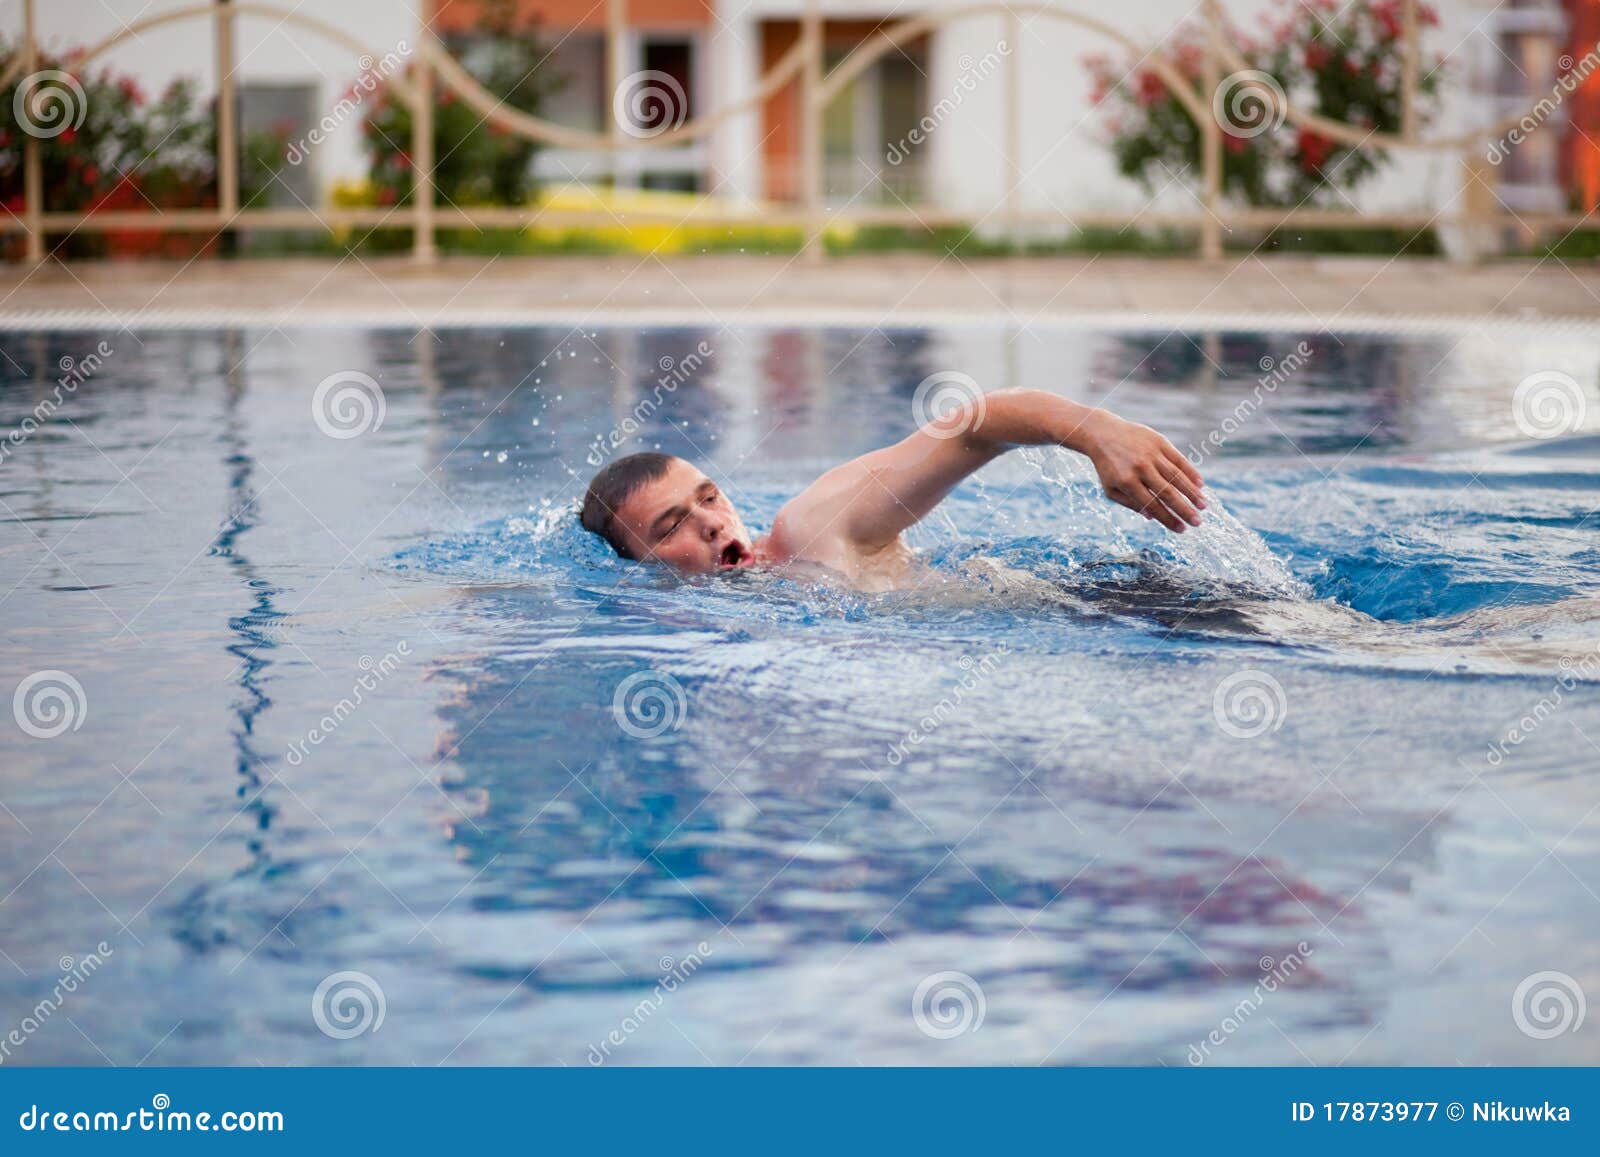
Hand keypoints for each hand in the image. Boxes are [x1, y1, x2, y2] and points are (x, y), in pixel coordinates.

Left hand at [1075, 409, 1205, 532]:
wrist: (1102, 434)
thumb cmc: (1108, 466)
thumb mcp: (1111, 489)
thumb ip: (1130, 503)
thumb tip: (1152, 517)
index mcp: (1127, 482)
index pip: (1152, 505)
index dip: (1168, 519)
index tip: (1182, 530)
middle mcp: (1140, 468)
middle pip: (1167, 493)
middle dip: (1184, 510)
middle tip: (1198, 523)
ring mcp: (1151, 453)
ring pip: (1176, 476)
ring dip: (1192, 492)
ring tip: (1203, 506)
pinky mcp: (1159, 441)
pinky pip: (1178, 459)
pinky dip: (1190, 472)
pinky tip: (1200, 484)